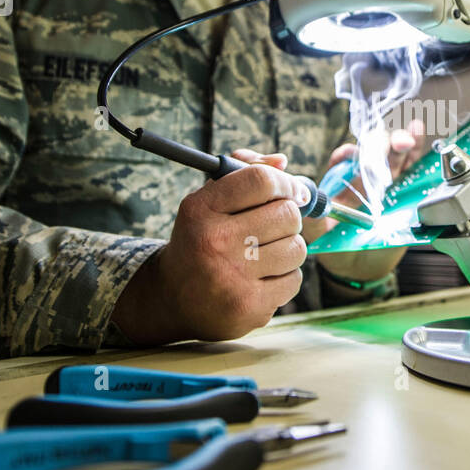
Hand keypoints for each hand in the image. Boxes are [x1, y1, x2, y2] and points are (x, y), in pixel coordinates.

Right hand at [112, 149, 307, 344]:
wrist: (173, 299)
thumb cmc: (200, 241)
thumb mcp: (208, 203)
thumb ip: (243, 174)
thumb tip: (282, 162)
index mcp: (201, 210)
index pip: (260, 180)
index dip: (286, 182)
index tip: (292, 190)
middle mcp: (215, 242)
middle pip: (287, 214)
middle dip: (288, 217)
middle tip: (274, 226)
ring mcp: (233, 277)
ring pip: (296, 248)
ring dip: (289, 249)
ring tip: (266, 254)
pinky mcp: (249, 307)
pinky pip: (294, 280)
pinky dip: (285, 277)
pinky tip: (262, 279)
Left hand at [310, 121, 423, 283]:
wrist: (359, 268)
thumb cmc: (335, 247)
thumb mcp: (318, 232)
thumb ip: (312, 214)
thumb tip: (306, 196)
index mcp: (341, 181)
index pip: (345, 158)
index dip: (351, 153)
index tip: (356, 155)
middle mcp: (363, 177)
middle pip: (373, 151)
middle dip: (382, 144)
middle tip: (393, 145)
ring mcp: (386, 183)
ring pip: (394, 155)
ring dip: (402, 142)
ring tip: (410, 139)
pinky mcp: (405, 194)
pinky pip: (412, 170)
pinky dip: (418, 154)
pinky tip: (420, 138)